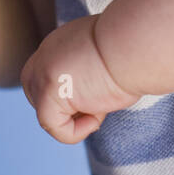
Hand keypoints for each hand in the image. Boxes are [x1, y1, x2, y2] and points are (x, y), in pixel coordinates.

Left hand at [20, 15, 141, 143]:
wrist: (136, 43)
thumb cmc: (134, 50)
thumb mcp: (103, 57)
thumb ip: (85, 71)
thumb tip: (89, 96)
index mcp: (58, 44)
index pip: (46, 78)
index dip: (69, 95)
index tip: (97, 93)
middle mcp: (45, 55)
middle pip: (37, 96)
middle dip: (64, 108)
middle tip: (98, 100)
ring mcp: (43, 73)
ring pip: (46, 113)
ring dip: (77, 118)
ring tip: (102, 102)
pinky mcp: (47, 92)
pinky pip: (53, 127)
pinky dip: (77, 131)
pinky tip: (98, 114)